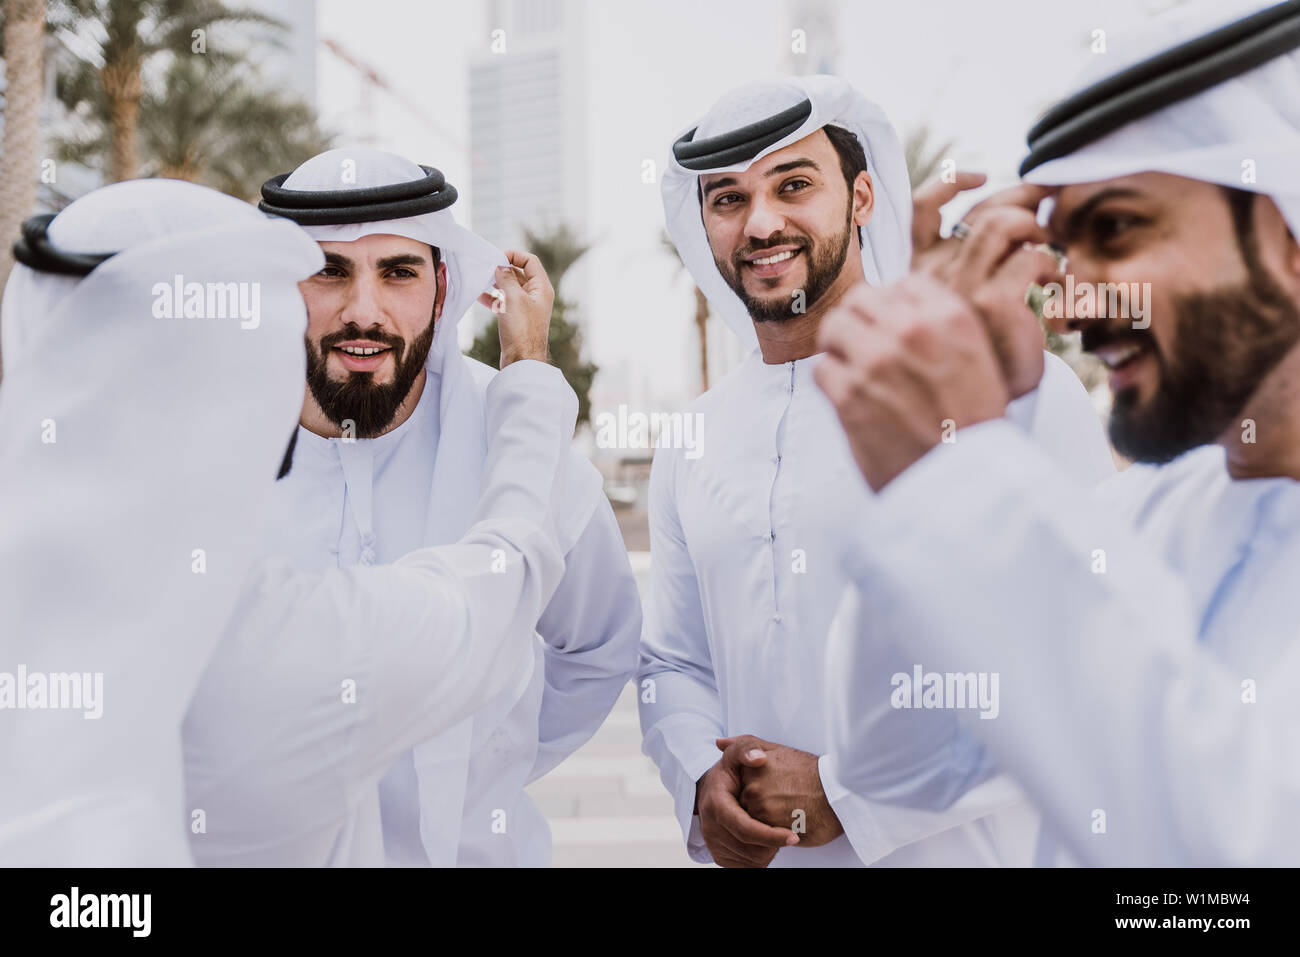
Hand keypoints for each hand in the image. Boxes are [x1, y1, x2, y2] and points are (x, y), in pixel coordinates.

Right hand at [478, 249, 553, 366]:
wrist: (522, 361)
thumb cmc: (522, 330)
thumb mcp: (513, 299)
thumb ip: (506, 278)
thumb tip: (500, 266)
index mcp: (542, 288)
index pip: (530, 261)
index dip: (514, 255)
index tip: (497, 257)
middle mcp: (536, 296)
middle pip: (519, 273)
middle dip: (503, 268)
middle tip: (486, 267)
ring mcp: (526, 307)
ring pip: (510, 287)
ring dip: (496, 282)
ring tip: (481, 279)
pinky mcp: (516, 318)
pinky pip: (503, 301)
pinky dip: (492, 297)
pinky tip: (479, 295)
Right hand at [695, 737, 799, 867]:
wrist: (711, 787)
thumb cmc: (730, 771)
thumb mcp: (737, 753)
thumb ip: (746, 748)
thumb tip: (759, 758)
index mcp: (715, 804)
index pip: (746, 828)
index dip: (771, 835)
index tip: (794, 836)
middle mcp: (710, 827)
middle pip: (750, 849)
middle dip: (773, 845)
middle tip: (790, 834)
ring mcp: (713, 843)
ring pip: (749, 861)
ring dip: (768, 852)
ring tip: (778, 835)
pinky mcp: (719, 855)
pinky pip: (745, 866)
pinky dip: (760, 859)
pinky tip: (767, 843)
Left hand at [719, 735, 843, 847]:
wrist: (838, 792)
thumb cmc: (810, 772)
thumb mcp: (778, 750)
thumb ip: (746, 746)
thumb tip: (719, 742)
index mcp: (751, 768)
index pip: (737, 786)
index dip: (755, 790)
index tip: (773, 788)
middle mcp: (752, 788)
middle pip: (743, 805)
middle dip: (758, 806)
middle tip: (782, 799)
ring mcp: (762, 809)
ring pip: (751, 821)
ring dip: (765, 819)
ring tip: (787, 810)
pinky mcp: (772, 829)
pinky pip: (761, 836)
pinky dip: (771, 832)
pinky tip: (788, 821)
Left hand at [815, 274, 1009, 491]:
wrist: (966, 482)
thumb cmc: (973, 427)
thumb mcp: (976, 359)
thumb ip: (940, 328)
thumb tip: (901, 308)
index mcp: (950, 318)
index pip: (903, 284)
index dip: (893, 305)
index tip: (893, 327)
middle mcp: (912, 331)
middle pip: (861, 299)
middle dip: (860, 322)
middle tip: (864, 347)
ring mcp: (877, 361)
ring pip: (834, 327)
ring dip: (839, 347)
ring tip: (853, 370)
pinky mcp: (850, 396)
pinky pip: (822, 369)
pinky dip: (831, 383)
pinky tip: (850, 398)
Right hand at [914, 182, 1058, 398]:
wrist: (976, 411)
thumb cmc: (975, 360)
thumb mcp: (959, 309)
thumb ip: (968, 267)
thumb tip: (1010, 218)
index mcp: (919, 274)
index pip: (921, 210)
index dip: (948, 184)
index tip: (977, 175)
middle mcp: (934, 275)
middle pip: (982, 211)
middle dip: (1021, 198)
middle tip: (1048, 204)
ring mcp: (961, 287)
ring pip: (1005, 223)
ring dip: (1038, 230)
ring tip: (1050, 251)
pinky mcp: (994, 301)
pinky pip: (1033, 257)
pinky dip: (1054, 266)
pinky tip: (1056, 287)